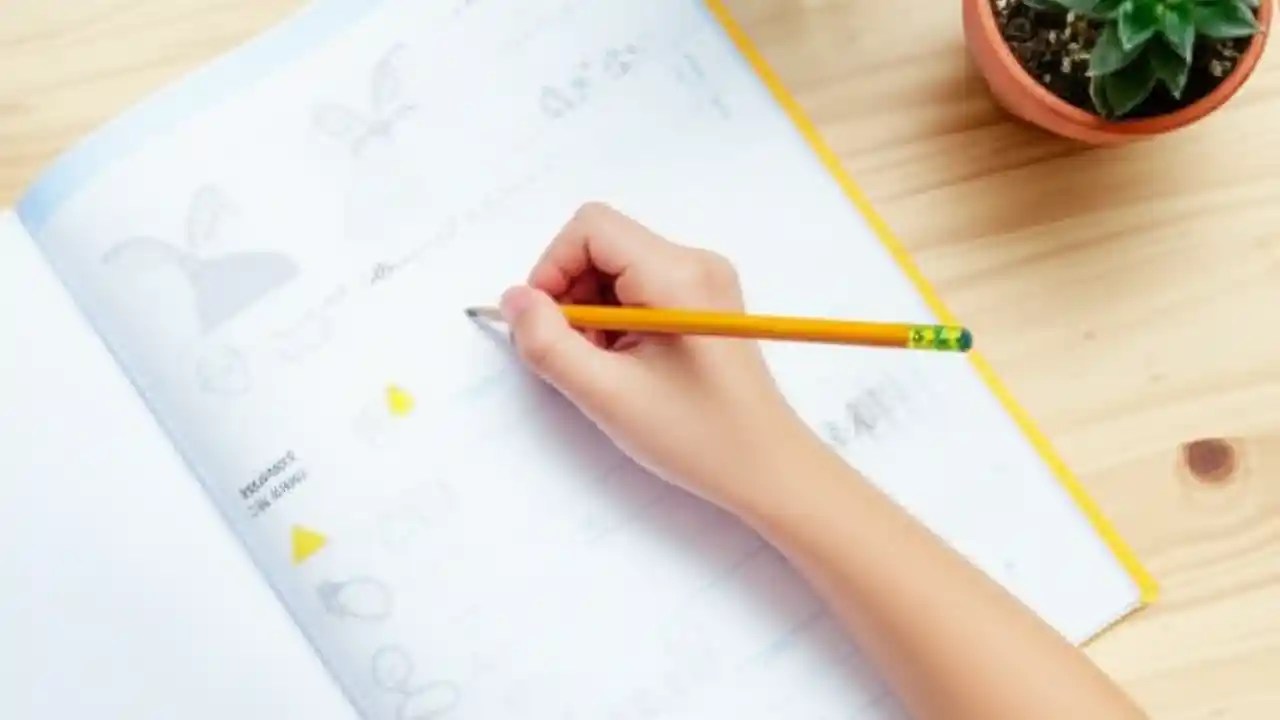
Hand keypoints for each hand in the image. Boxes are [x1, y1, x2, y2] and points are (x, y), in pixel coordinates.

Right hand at [500, 202, 809, 512]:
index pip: (590, 227)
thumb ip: (547, 342)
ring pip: (617, 268)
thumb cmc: (695, 435)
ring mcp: (704, 280)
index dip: (552, 268)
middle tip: (577, 355)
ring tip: (605, 366)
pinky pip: (640, 287)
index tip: (546, 325)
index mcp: (677, 274)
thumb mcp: (606, 394)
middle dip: (572, 294)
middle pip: (602, 245)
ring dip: (592, 311)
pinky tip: (626, 364)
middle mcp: (695, 262)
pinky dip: (617, 319)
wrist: (766, 467)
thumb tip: (513, 299)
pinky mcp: (704, 301)